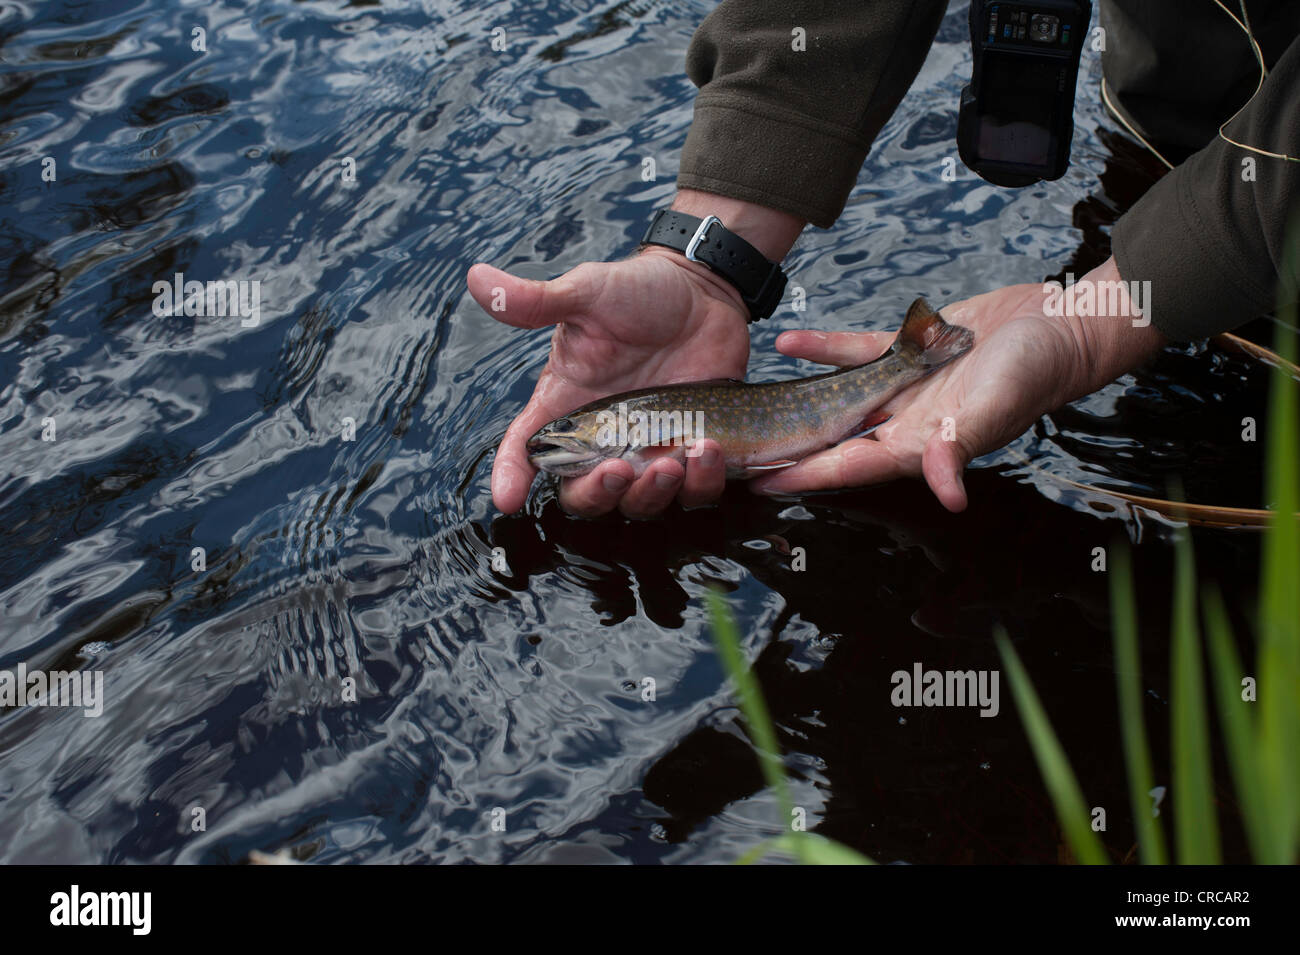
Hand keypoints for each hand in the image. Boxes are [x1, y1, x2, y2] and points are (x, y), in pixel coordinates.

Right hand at [468, 250, 743, 515]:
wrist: (703, 290)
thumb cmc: (638, 291)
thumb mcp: (586, 293)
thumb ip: (536, 300)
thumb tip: (477, 278)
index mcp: (567, 405)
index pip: (527, 450)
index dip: (512, 477)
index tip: (507, 497)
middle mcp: (604, 438)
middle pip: (584, 495)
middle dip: (598, 494)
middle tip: (621, 469)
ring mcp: (650, 448)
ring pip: (640, 502)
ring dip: (654, 494)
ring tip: (677, 459)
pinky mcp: (694, 449)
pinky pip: (696, 489)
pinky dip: (702, 483)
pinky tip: (708, 451)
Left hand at [750, 257, 1166, 510]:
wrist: (1062, 324)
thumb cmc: (1036, 373)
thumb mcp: (995, 409)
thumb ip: (961, 448)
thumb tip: (947, 495)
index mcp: (919, 444)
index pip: (848, 466)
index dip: (804, 475)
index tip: (759, 484)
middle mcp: (905, 422)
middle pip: (832, 439)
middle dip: (787, 448)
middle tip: (735, 450)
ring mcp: (904, 389)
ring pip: (837, 398)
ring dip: (796, 400)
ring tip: (748, 403)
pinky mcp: (909, 353)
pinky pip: (856, 353)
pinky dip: (824, 348)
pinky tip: (788, 341)